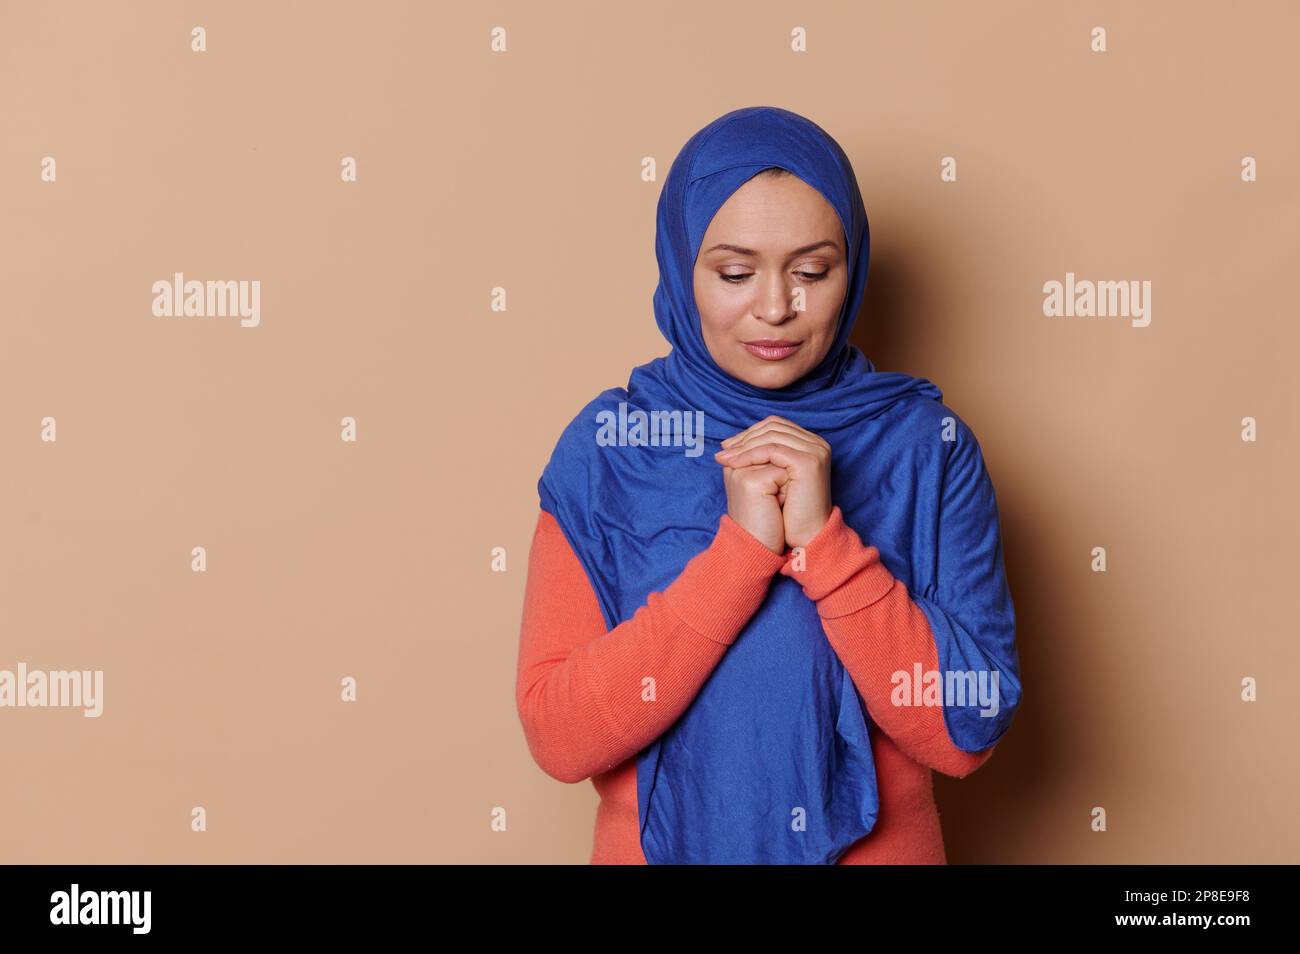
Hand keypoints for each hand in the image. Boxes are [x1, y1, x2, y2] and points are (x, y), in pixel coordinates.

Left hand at [713, 415, 832, 548]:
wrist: (806, 534)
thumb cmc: (788, 509)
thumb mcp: (772, 476)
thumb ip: (759, 456)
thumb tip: (729, 442)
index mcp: (810, 443)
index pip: (775, 425)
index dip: (749, 433)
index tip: (727, 446)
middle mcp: (817, 443)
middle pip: (773, 426)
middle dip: (745, 437)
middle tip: (723, 450)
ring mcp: (815, 451)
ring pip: (771, 437)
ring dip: (744, 446)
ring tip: (725, 458)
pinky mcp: (808, 462)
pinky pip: (772, 450)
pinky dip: (750, 455)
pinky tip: (735, 465)